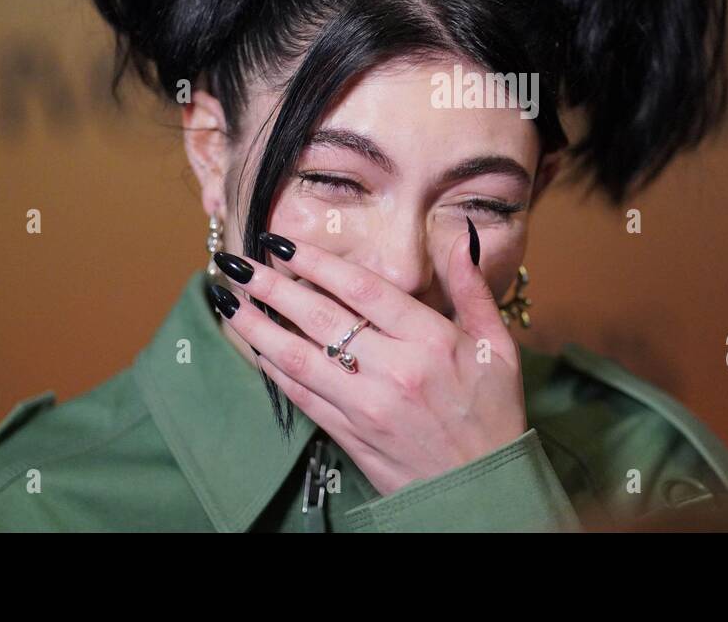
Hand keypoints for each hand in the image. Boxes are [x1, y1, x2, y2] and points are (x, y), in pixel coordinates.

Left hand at [210, 224, 526, 495]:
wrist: (483, 490)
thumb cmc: (494, 415)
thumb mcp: (498, 347)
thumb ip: (473, 290)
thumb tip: (460, 238)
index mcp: (432, 340)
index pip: (361, 289)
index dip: (317, 262)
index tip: (284, 243)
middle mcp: (395, 370)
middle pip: (320, 318)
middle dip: (273, 286)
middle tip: (239, 262)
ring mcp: (368, 406)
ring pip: (300, 357)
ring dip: (258, 326)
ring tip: (229, 300)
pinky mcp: (351, 435)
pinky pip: (302, 396)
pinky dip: (275, 370)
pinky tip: (256, 348)